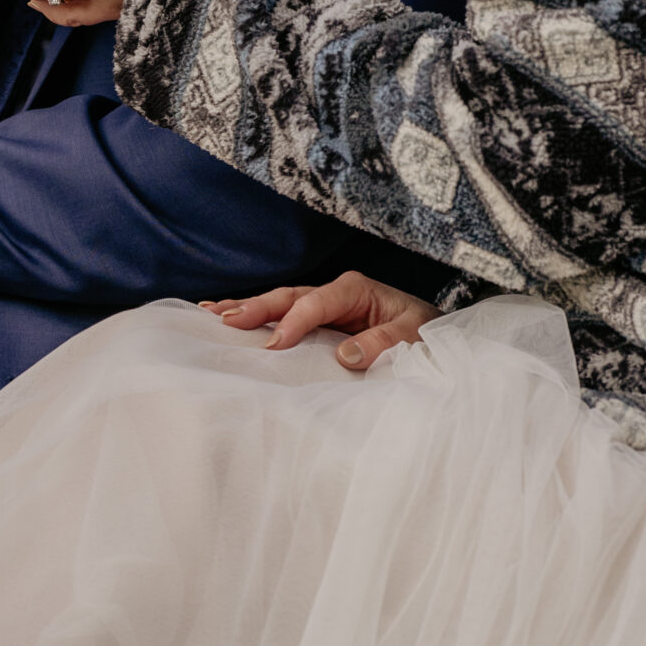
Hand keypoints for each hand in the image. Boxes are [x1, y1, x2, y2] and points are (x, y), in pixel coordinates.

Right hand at [203, 270, 440, 368]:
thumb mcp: (415, 336)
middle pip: (289, 297)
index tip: (273, 347)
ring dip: (248, 308)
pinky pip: (285, 316)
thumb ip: (383, 342)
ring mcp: (325, 304)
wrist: (433, 333)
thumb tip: (345, 355)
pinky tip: (232, 318)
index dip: (293, 323)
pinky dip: (258, 317)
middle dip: (256, 308)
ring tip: (212, 313)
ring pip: (280, 303)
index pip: (316, 304)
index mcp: (356, 290)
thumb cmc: (425, 332)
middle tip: (224, 320)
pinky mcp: (321, 320)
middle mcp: (335, 292)